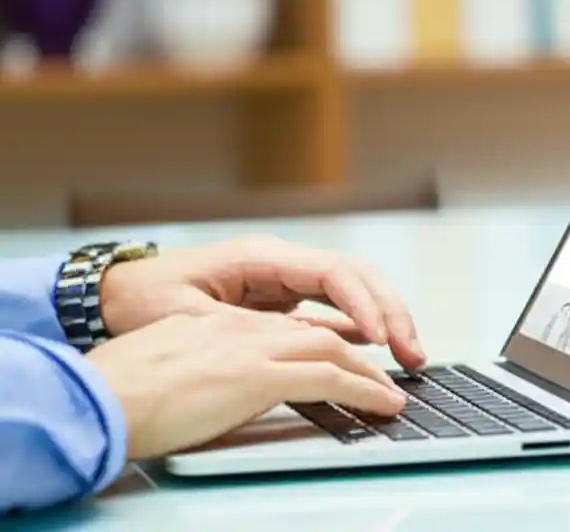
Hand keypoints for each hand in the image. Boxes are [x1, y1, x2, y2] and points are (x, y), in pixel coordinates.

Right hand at [86, 312, 407, 459]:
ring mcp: (254, 346)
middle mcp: (244, 326)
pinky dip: (365, 389)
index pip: (291, 325)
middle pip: (322, 330)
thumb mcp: (173, 362)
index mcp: (223, 322)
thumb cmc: (122, 390)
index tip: (353, 351)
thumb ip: (207, 360)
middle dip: (363, 348)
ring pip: (335, 349)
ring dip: (371, 372)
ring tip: (392, 392)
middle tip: (389, 369)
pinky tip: (383, 404)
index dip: (327, 337)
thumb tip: (221, 381)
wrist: (99, 397)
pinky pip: (330, 377)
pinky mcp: (259, 374)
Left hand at [98, 235, 425, 369]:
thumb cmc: (142, 300)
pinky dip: (361, 325)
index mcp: (263, 256)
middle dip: (391, 311)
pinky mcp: (283, 296)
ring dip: (385, 317)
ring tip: (409, 354)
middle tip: (413, 353)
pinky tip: (379, 348)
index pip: (334, 272)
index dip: (364, 305)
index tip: (380, 339)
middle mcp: (281, 260)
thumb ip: (244, 325)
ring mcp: (285, 276)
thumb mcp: (188, 315)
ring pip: (354, 288)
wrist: (114, 294)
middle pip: (357, 276)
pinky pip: (335, 305)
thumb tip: (294, 341)